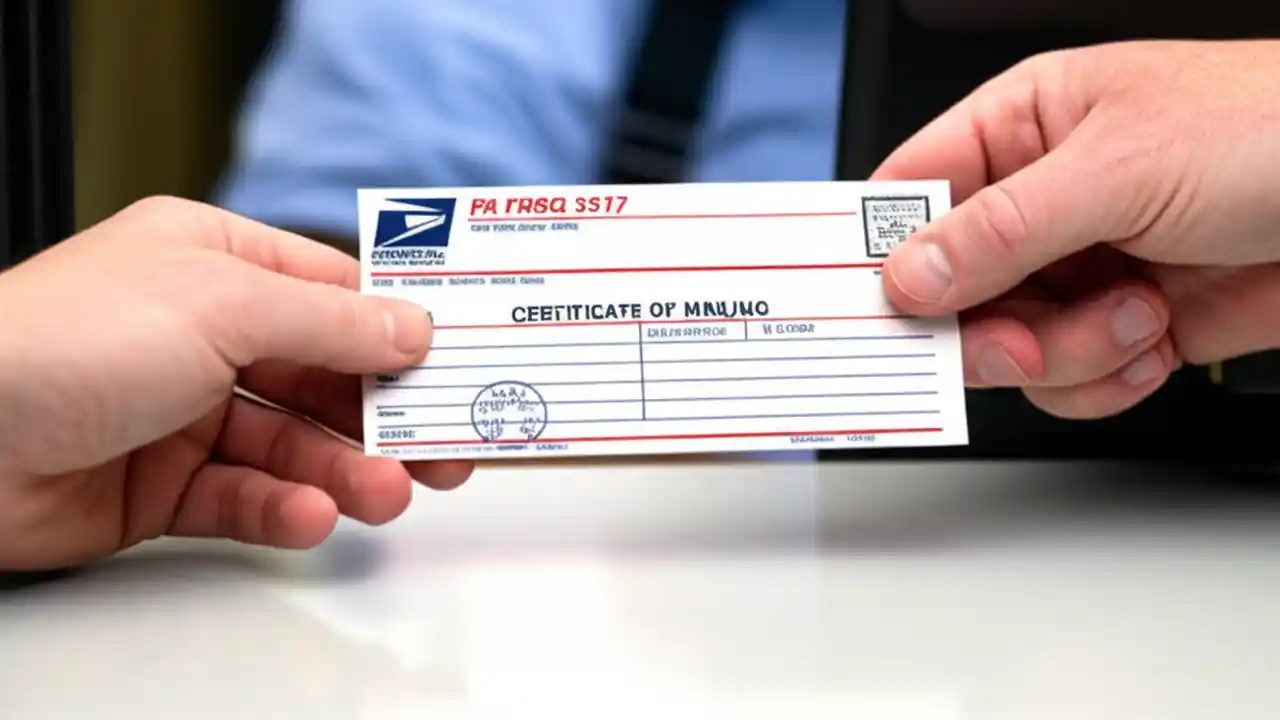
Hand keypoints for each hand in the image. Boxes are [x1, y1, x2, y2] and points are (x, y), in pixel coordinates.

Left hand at [0, 197, 472, 570]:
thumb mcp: (223, 304)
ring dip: (346, 469)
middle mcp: (205, 334)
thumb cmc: (65, 339)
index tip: (460, 365)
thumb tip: (413, 326)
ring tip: (389, 492)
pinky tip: (310, 514)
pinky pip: (245, 498)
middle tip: (448, 450)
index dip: (401, 330)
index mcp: (217, 262)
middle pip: (325, 377)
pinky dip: (282, 509)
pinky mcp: (163, 486)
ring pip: (294, 445)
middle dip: (386, 415)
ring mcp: (185, 412)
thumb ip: (331, 321)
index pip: (334, 293)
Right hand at [874, 40, 1279, 418]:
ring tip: (1138, 311)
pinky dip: (1108, 377)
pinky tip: (1157, 337)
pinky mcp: (1122, 323)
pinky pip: (1067, 378)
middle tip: (1019, 340)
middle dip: (987, 327)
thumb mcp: (1118, 169)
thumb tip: (912, 275)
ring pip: (1010, 345)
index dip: (882, 250)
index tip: (872, 306)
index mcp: (1021, 129)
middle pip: (950, 291)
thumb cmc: (1271, 131)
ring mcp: (1080, 267)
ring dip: (1071, 350)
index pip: (911, 193)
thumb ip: (1003, 229)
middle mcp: (1040, 202)